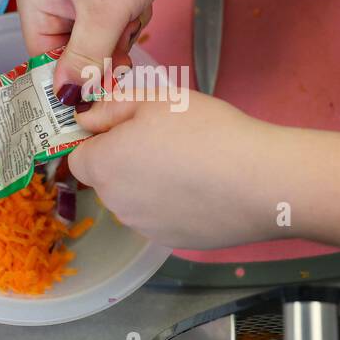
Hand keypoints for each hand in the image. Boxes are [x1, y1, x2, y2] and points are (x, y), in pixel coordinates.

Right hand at [16, 0, 188, 105]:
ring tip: (133, 9)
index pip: (43, 59)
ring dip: (122, 34)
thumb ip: (85, 61)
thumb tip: (66, 98)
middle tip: (123, 40)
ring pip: (100, 39)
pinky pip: (116, 22)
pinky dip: (132, 17)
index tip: (98, 91)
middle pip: (74, 52)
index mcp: (36, 1)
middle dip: (104, 52)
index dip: (71, 79)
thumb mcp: (103, 14)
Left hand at [67, 89, 284, 248]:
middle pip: (107, 179)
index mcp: (104, 165)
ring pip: (134, 199)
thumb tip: (86, 120)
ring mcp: (143, 226)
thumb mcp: (155, 98)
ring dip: (149, 183)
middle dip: (126, 160)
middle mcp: (115, 203)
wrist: (259, 181)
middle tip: (166, 139)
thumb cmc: (206, 131)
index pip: (79, 156)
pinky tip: (202, 188)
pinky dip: (173, 204)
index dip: (100, 139)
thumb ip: (110, 107)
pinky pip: (160, 217)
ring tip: (190, 163)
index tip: (129, 127)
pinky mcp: (170, 241)